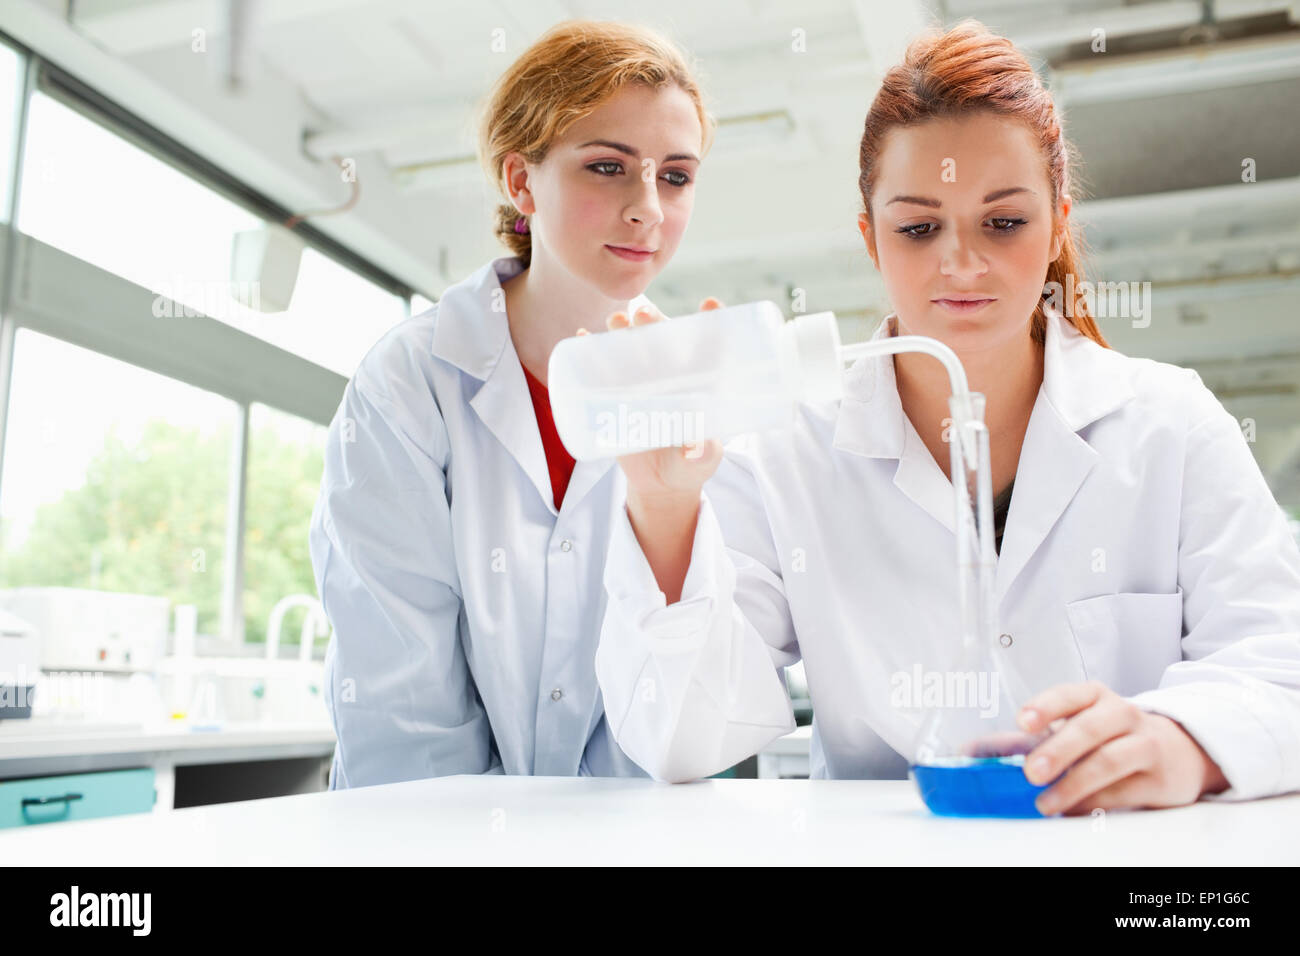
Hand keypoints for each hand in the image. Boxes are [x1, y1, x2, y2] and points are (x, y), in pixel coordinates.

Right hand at [576, 298, 725, 502]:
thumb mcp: (703, 461)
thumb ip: (705, 453)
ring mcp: (640, 381)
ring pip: (629, 346)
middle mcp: (670, 374)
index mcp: (699, 381)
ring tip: (616, 320)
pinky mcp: (614, 394)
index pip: (709, 346)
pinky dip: (589, 351)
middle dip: (654, 321)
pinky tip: (581, 337)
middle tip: (645, 314)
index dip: (712, 323)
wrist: (660, 483)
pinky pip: (599, 368)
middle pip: (662, 339)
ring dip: (621, 329)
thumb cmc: (691, 465)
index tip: (710, 304)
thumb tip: (699, 447)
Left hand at [1019, 680, 1230, 815]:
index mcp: (1096, 696)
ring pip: (1108, 761)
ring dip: (1073, 784)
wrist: (1181, 750)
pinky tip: (1071, 810)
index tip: (1023, 722)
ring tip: (1045, 803)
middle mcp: (1123, 715)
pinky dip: (1093, 803)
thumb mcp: (1077, 725)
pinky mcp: (1160, 779)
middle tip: (1031, 772)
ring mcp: (1145, 745)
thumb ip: (1028, 738)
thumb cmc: (1113, 735)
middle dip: (1058, 750)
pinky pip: (1123, 792)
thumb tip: (974, 750)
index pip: (1070, 695)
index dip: (1046, 706)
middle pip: (1089, 728)